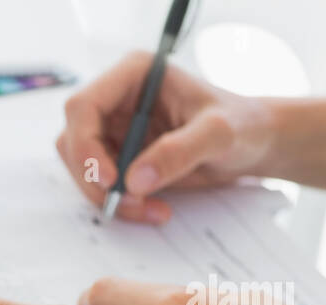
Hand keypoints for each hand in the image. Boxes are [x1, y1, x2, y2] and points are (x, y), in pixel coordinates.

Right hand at [55, 52, 274, 223]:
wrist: (251, 145)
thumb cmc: (242, 125)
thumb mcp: (218, 134)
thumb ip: (179, 152)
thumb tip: (135, 180)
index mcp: (133, 75)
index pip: (83, 107)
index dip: (86, 145)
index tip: (111, 179)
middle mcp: (116, 100)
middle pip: (74, 142)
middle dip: (97, 180)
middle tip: (131, 202)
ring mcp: (113, 130)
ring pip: (82, 169)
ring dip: (107, 197)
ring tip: (149, 208)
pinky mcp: (117, 157)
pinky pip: (99, 186)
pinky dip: (120, 204)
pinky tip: (151, 208)